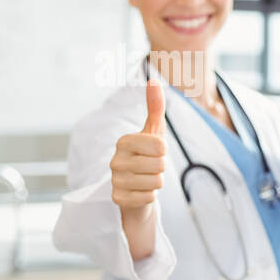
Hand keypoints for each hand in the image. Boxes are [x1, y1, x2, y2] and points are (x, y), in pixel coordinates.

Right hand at [110, 80, 166, 221]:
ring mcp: (114, 180)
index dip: (164, 151)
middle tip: (150, 167)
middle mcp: (115, 160)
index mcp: (124, 141)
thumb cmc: (148, 156)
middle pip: (160, 165)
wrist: (136, 187)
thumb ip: (156, 107)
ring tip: (146, 178)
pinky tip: (140, 191)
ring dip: (157, 182)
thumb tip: (154, 80)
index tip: (154, 152)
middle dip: (161, 168)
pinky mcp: (118, 199)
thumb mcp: (154, 132)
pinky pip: (149, 198)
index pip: (160, 146)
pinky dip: (150, 196)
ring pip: (157, 182)